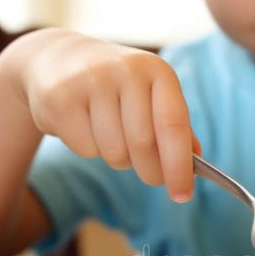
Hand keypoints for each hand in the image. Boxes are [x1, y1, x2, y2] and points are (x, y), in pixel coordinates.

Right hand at [6, 28, 199, 201]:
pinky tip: (84, 127)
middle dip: (151, 171)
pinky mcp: (60, 97)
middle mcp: (126, 70)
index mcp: (157, 70)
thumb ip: (177, 129)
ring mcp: (91, 80)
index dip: (179, 165)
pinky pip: (86, 149)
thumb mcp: (152, 98)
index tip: (183, 196)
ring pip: (114, 151)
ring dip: (118, 158)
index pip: (173, 124)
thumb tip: (196, 163)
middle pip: (143, 144)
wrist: (58, 59)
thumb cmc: (117, 88)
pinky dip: (89, 150)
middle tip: (151, 176)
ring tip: (111, 137)